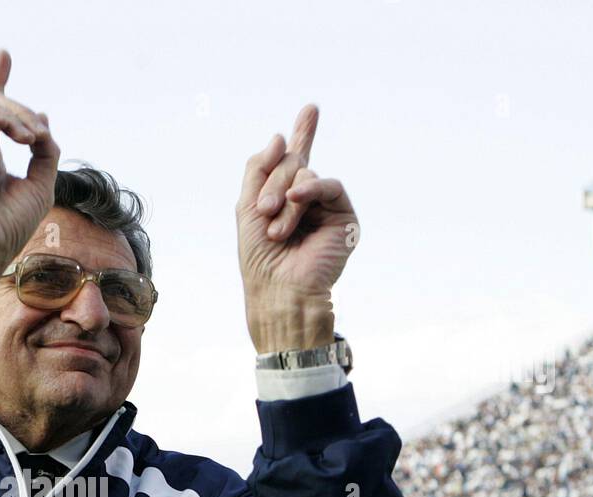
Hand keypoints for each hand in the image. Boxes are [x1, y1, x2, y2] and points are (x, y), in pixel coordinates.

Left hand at [237, 105, 357, 352]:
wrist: (279, 291)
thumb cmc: (260, 260)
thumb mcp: (247, 208)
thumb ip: (258, 169)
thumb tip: (279, 136)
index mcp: (284, 199)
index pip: (294, 161)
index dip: (302, 135)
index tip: (311, 109)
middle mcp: (307, 201)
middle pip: (291, 163)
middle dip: (272, 184)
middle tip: (264, 212)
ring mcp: (326, 208)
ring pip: (306, 173)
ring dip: (285, 198)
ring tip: (276, 230)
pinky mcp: (344, 217)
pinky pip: (329, 185)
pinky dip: (309, 190)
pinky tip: (295, 201)